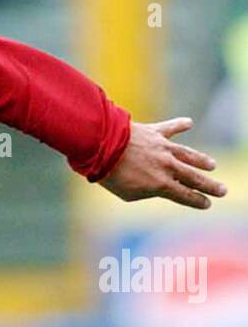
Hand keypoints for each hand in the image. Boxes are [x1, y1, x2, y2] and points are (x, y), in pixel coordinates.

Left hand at [99, 118, 225, 208]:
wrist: (104, 146)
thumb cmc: (112, 175)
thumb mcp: (129, 194)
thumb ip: (147, 191)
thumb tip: (157, 185)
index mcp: (161, 184)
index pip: (184, 195)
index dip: (196, 200)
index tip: (207, 204)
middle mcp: (167, 166)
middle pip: (193, 177)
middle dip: (209, 185)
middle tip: (223, 190)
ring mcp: (163, 148)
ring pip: (188, 154)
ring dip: (201, 160)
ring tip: (212, 165)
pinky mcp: (155, 132)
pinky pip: (170, 128)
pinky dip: (179, 124)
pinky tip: (189, 123)